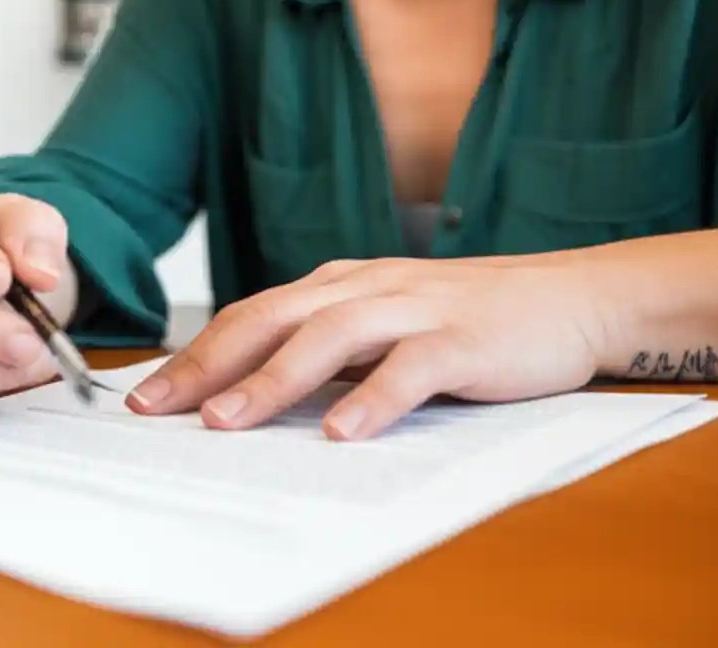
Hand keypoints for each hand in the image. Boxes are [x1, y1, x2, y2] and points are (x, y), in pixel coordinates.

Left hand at [126, 258, 608, 440]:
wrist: (571, 297)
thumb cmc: (469, 318)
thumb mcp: (386, 324)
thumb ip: (328, 349)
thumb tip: (253, 393)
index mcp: (340, 285)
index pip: (251, 316)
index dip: (196, 354)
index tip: (146, 395)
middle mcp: (366, 287)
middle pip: (270, 321)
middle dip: (207, 366)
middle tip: (156, 409)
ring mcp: (415, 309)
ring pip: (328, 338)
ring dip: (272, 381)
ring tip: (226, 421)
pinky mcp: (463, 338)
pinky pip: (411, 367)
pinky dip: (373, 398)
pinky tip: (342, 431)